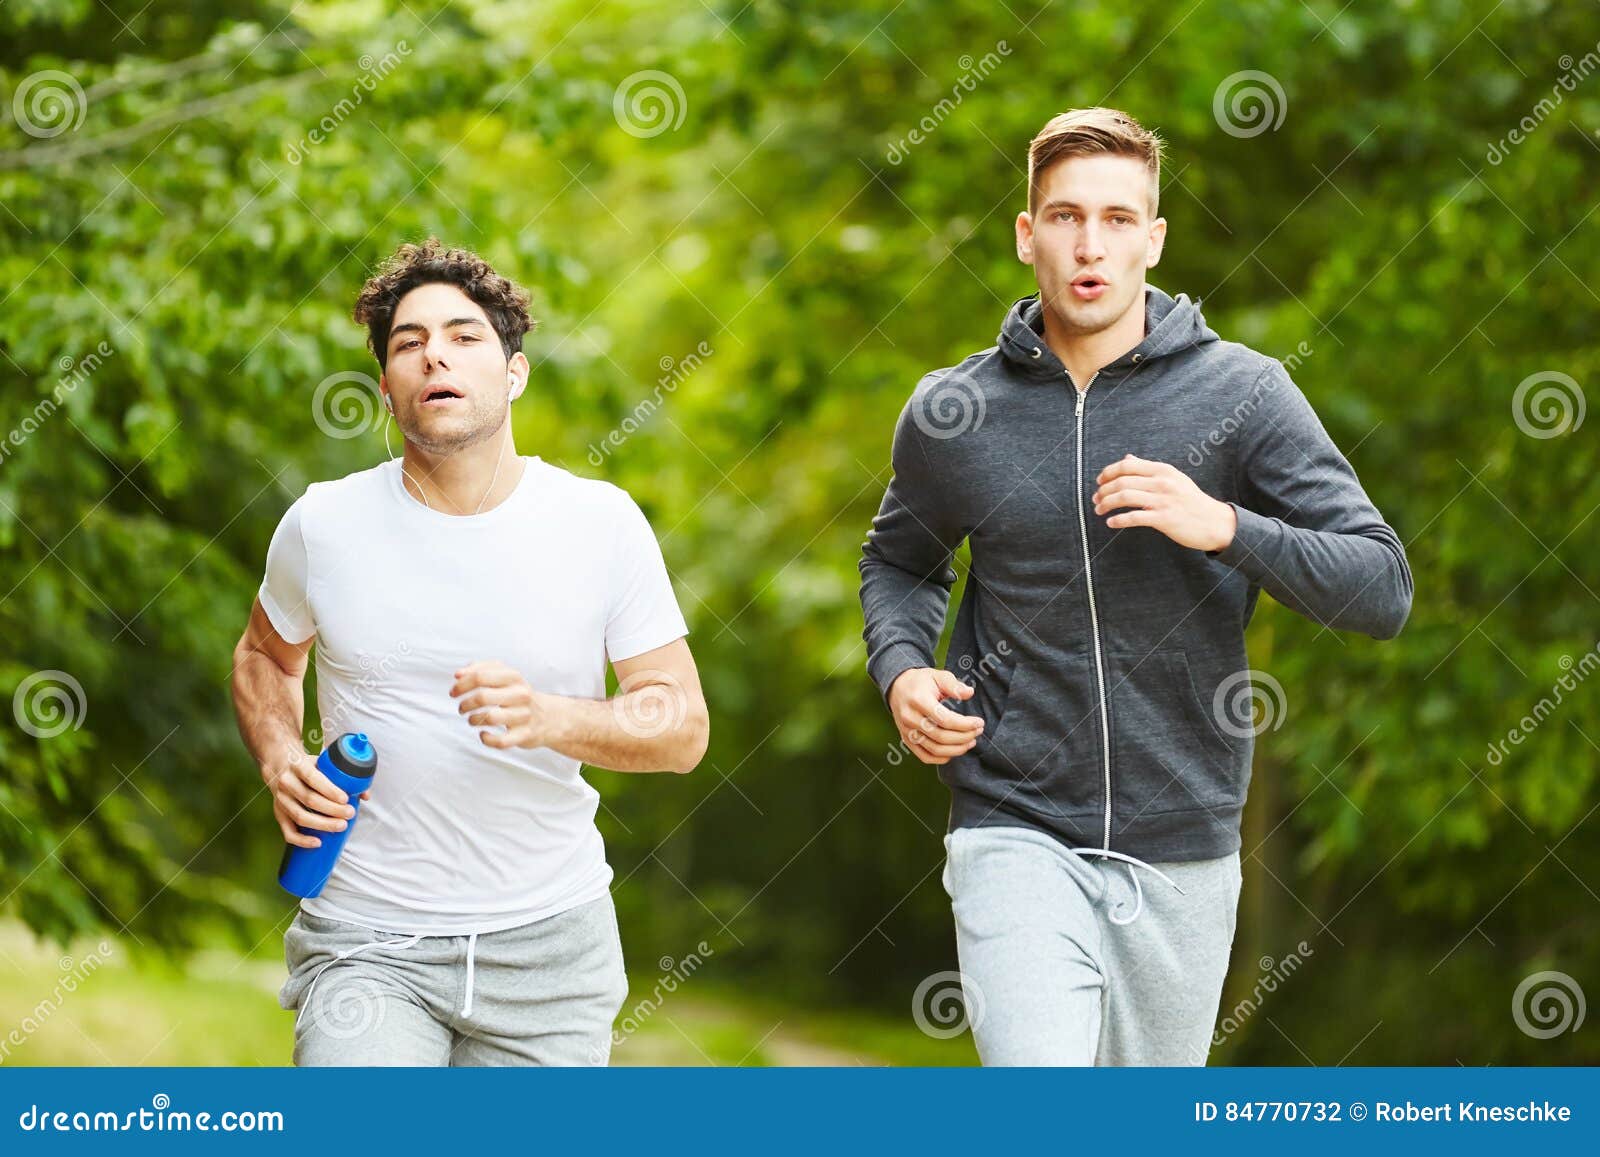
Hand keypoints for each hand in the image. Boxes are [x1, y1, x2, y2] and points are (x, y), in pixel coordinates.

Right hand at [261, 743, 359, 848]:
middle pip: (309, 799)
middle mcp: (286, 782)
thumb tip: (365, 795)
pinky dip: (302, 840)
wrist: (280, 766)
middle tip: (350, 813)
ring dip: (322, 824)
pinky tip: (317, 842)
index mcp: (298, 765)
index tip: (345, 799)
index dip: (329, 790)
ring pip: (300, 816)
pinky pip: (288, 832)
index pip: (313, 778)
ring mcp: (280, 799)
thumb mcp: (324, 763)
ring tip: (341, 826)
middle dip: (332, 809)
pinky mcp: (278, 814)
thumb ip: (345, 776)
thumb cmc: (309, 766)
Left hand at [451, 660, 559, 749]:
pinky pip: (501, 741)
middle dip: (465, 704)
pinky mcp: (524, 735)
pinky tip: (483, 734)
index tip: (454, 692)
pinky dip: (487, 738)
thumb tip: (458, 675)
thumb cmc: (518, 695)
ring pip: (490, 718)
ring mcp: (524, 715)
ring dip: (473, 719)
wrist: (549, 717)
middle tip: (461, 708)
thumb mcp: (505, 676)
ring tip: (471, 719)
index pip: (480, 676)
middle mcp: (521, 694)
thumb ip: (481, 669)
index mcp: (514, 677)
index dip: (462, 685)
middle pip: (483, 697)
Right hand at [887, 667, 983, 764]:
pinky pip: (925, 757)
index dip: (965, 724)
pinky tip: (954, 751)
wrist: (897, 687)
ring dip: (957, 749)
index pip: (945, 719)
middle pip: (941, 737)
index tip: (979, 722)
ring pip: (935, 750)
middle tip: (978, 731)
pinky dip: (942, 758)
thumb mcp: (937, 675)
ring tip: (971, 742)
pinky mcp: (906, 740)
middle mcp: (910, 718)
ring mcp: (907, 731)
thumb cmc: (921, 681)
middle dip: (964, 737)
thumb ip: (954, 685)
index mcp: (918, 700)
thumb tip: (969, 693)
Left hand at [1093, 454, 1236, 551]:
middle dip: (1103, 490)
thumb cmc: (1191, 501)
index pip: (1127, 465)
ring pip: (1125, 497)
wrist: (1215, 522)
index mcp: (1163, 470)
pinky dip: (1118, 520)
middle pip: (1122, 481)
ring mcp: (1163, 500)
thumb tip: (1127, 458)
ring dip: (1107, 504)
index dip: (1108, 472)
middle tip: (1096, 499)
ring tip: (1099, 510)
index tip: (1099, 481)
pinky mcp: (1164, 519)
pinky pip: (1134, 518)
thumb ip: (1149, 469)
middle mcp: (1162, 482)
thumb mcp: (1174, 478)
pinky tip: (1111, 523)